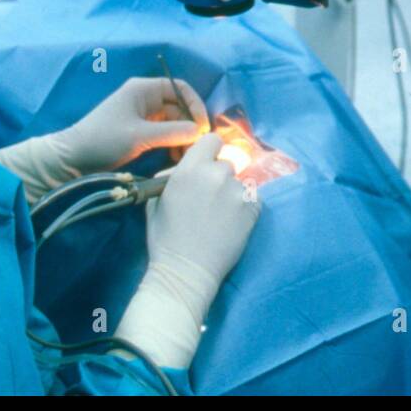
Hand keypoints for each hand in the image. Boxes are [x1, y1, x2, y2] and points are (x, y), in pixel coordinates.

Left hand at [0, 77, 207, 204]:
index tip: (203, 127)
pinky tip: (175, 159)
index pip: (180, 89)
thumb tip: (200, 133)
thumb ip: (172, 132)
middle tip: (197, 147)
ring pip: (174, 123)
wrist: (73, 159)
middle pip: (179, 107)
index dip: (195, 105)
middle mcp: (145, 99)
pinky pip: (164, 134)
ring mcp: (143, 116)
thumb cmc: (103, 140)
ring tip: (184, 157)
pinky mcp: (140, 132)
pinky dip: (172, 145)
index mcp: (143, 89)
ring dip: (182, 138)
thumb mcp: (140, 136)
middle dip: (190, 126)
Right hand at [145, 133, 260, 283]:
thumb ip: (171, 177)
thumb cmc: (165, 238)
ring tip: (222, 217)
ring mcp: (237, 191)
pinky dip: (245, 208)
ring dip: (233, 194)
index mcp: (190, 169)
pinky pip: (253, 198)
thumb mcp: (157, 201)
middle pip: (227, 164)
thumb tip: (183, 168)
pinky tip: (232, 224)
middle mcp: (216, 174)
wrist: (187, 270)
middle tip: (211, 200)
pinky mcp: (253, 208)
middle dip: (220, 178)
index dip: (210, 152)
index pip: (212, 140)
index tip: (208, 165)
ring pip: (240, 182)